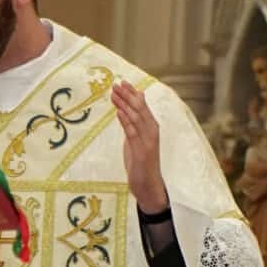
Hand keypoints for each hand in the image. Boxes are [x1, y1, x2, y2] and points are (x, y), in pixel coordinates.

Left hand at [113, 80, 169, 212]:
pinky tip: (118, 112)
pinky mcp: (142, 151)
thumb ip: (136, 122)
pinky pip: (133, 132)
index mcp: (152, 127)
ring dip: (124, 104)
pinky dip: (125, 121)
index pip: (143, 105)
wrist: (148, 184)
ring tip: (114, 94)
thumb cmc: (142, 160)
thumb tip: (135, 105)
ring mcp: (148, 141)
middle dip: (128, 95)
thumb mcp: (138, 138)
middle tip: (116, 84)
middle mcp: (152, 131)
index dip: (133, 93)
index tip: (123, 82)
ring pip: (136, 118)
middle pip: (140, 109)